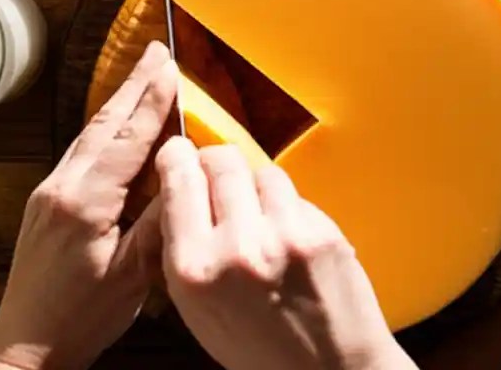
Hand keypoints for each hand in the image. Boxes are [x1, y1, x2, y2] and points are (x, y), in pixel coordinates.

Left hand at [0, 42, 177, 369]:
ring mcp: (48, 194)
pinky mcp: (45, 206)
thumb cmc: (80, 319)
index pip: (126, 139)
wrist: (26, 346)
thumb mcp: (133, 276)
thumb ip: (160, 223)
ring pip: (89, 136)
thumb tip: (188, 179)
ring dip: (118, 103)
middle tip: (156, 50)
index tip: (169, 66)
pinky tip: (118, 127)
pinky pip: (80, 154)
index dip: (151, 101)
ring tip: (143, 77)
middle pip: (103, 125)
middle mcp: (61, 189)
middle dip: (133, 85)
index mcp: (85, 204)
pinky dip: (105, 130)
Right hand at [155, 138, 415, 369]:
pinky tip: (290, 237)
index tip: (179, 152)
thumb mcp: (196, 310)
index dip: (177, 158)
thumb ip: (183, 249)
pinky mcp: (323, 232)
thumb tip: (178, 190)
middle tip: (219, 174)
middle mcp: (236, 247)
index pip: (178, 180)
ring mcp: (284, 236)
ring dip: (256, 187)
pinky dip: (288, 208)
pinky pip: (296, 196)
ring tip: (261, 218)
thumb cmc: (255, 349)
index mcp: (194, 269)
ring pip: (262, 172)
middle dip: (216, 162)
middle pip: (221, 161)